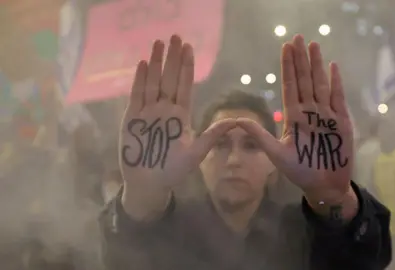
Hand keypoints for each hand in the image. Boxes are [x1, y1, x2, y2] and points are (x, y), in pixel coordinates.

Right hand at [120, 35, 235, 218]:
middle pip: (169, 78)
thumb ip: (213, 135)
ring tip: (158, 43)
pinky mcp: (132, 118)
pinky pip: (137, 95)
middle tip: (175, 36)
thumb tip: (236, 121)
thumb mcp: (196, 152)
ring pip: (153, 82)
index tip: (189, 48)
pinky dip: (140, 80)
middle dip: (172, 58)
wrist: (150, 184)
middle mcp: (165, 109)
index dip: (186, 67)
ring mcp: (148, 112)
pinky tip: (143, 64)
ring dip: (155, 63)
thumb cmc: (173, 170)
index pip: (185, 85)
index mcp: (181, 114)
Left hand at [237, 35, 353, 203]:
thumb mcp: (276, 153)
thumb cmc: (300, 171)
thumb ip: (259, 135)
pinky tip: (332, 67)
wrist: (324, 186)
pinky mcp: (341, 121)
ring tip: (314, 45)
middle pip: (304, 80)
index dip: (288, 67)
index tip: (285, 48)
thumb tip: (236, 120)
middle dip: (301, 59)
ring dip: (317, 65)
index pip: (289, 86)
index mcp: (293, 117)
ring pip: (320, 84)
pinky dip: (336, 82)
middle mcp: (309, 111)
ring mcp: (326, 114)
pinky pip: (338, 98)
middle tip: (298, 37)